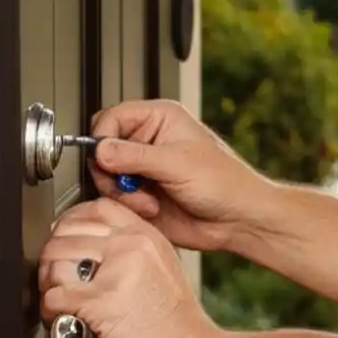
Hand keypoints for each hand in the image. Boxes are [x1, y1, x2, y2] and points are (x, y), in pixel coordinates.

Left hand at [39, 198, 217, 337]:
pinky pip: (54, 296)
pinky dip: (49, 311)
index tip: (66, 238)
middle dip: (52, 255)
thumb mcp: (163, 269)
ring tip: (57, 299)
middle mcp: (131, 246)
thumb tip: (92, 253)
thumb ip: (132, 253)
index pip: (97, 208)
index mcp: (146, 235)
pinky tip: (62, 319)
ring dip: (48, 283)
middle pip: (68, 232)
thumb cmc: (177, 323)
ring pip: (56, 261)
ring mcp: (116, 271)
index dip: (72, 222)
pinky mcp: (101, 301)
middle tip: (55, 276)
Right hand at [89, 99, 268, 251]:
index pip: (111, 118)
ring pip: (104, 176)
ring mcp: (143, 168)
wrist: (237, 219)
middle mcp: (147, 141)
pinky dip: (127, 207)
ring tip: (149, 200)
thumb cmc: (224, 183)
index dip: (103, 138)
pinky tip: (151, 208)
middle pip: (102, 149)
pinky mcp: (140, 193)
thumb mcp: (177, 164)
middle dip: (111, 171)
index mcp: (159, 119)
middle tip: (131, 182)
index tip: (107, 159)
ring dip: (122, 193)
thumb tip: (100, 149)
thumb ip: (135, 156)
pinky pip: (114, 199)